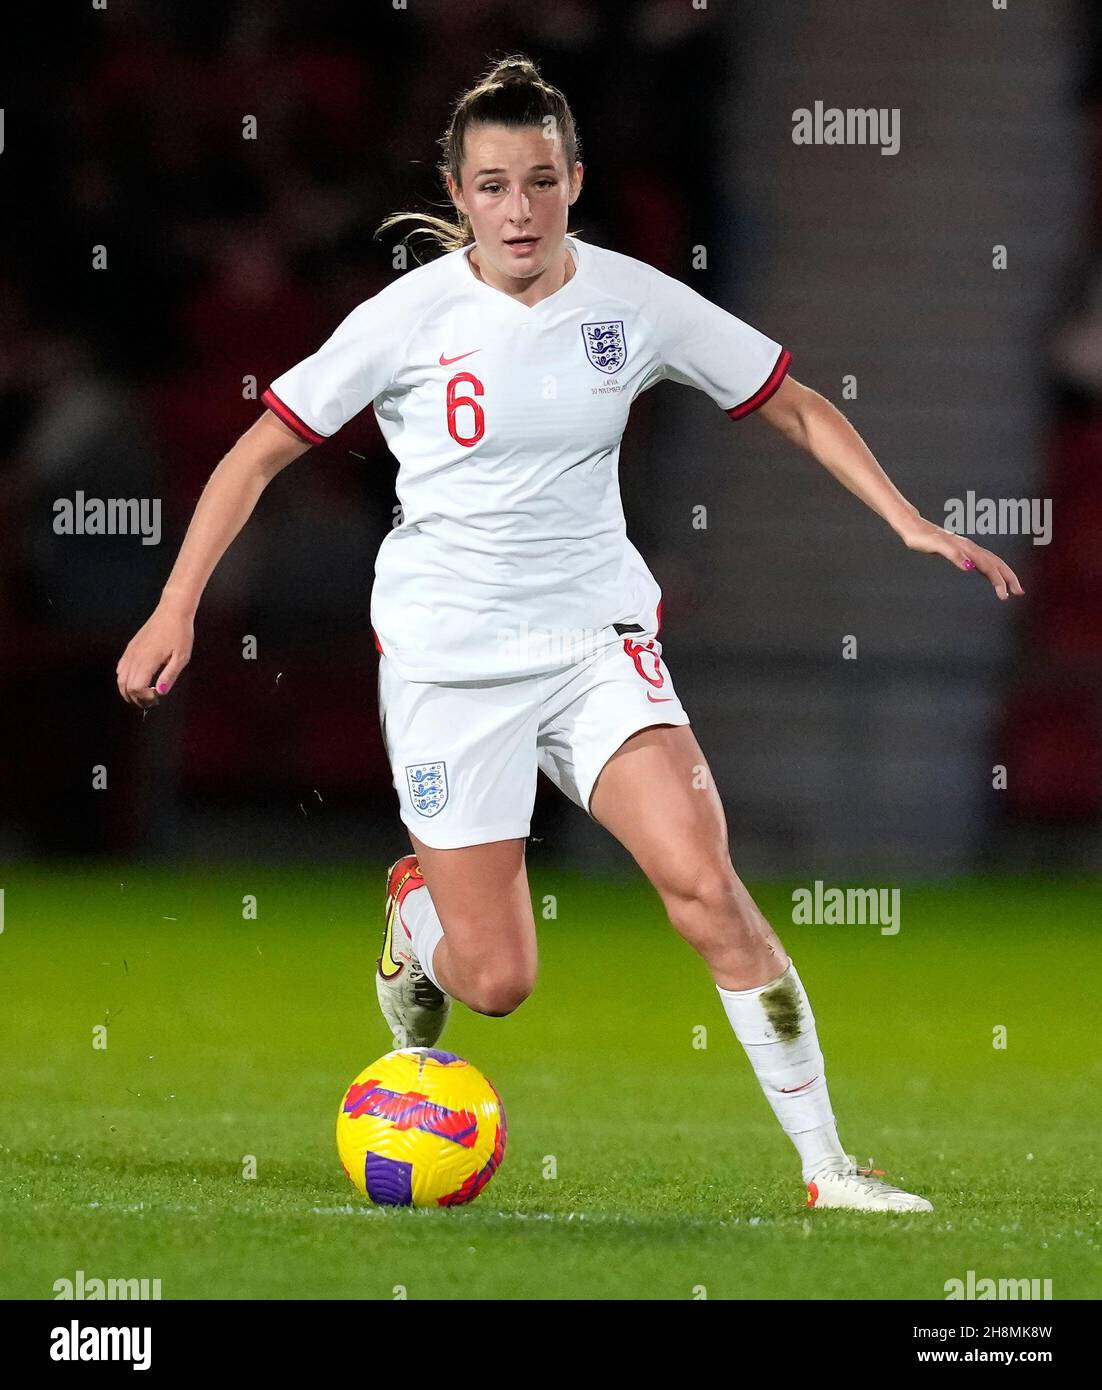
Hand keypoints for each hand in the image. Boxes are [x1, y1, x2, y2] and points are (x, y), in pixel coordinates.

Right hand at [116, 602, 193, 707]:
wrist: (172, 611)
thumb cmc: (180, 633)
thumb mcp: (181, 656)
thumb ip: (169, 675)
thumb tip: (160, 692)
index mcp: (148, 659)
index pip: (136, 687)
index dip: (144, 698)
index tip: (155, 699)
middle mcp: (135, 656)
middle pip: (125, 685)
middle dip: (135, 698)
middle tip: (148, 701)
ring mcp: (130, 651)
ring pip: (120, 678)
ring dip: (128, 690)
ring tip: (142, 695)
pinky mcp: (130, 647)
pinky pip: (120, 667)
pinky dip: (124, 679)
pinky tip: (135, 680)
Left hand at [897, 517, 1024, 600]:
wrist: (912, 527)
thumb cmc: (921, 538)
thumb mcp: (935, 546)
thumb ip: (953, 555)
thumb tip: (970, 567)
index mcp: (967, 549)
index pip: (989, 567)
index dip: (999, 581)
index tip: (1005, 596)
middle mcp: (970, 548)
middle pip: (996, 563)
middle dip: (1009, 578)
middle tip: (1020, 592)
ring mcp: (966, 548)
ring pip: (991, 561)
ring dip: (1003, 574)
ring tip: (1012, 587)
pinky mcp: (961, 550)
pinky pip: (982, 561)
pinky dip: (990, 569)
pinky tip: (990, 575)